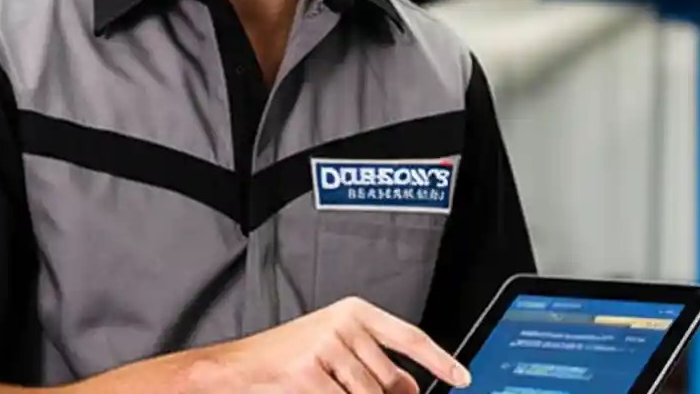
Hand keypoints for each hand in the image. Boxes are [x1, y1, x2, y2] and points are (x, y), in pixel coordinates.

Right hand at [214, 297, 470, 392]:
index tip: (462, 377)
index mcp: (356, 313)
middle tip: (348, 390)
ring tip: (324, 388)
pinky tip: (313, 392)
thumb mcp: (337, 350)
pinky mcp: (309, 372)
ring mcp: (327, 346)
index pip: (410, 337)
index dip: (441, 360)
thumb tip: (410, 388)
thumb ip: (374, 365)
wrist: (236, 368)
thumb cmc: (286, 359)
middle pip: (388, 381)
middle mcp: (345, 324)